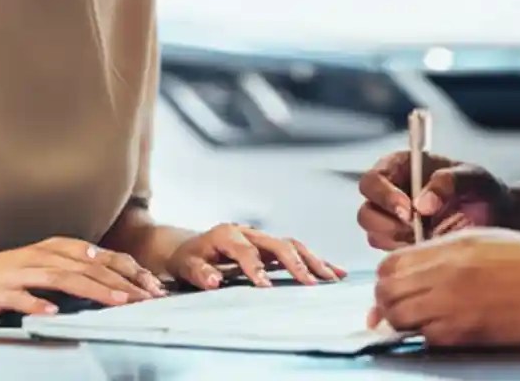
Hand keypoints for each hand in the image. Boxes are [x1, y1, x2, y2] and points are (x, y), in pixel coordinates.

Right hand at [0, 236, 167, 318]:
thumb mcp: (37, 267)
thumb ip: (69, 270)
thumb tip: (106, 279)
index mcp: (53, 249)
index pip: (99, 257)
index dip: (127, 269)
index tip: (151, 286)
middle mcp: (40, 256)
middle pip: (88, 267)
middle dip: (121, 282)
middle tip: (146, 298)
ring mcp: (19, 272)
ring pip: (62, 279)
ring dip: (93, 290)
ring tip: (116, 301)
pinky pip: (21, 297)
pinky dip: (38, 305)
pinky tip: (53, 313)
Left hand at [167, 223, 347, 288]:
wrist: (188, 247)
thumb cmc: (188, 258)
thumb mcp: (185, 265)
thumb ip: (200, 272)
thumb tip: (214, 281)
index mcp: (227, 235)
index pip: (246, 251)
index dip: (255, 269)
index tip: (265, 288)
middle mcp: (248, 232)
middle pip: (278, 244)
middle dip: (297, 263)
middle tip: (312, 284)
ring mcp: (262, 238)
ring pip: (293, 245)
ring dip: (313, 261)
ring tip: (332, 278)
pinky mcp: (270, 246)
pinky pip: (296, 250)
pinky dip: (314, 261)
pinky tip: (334, 272)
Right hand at [357, 151, 514, 250]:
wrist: (496, 218)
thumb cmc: (481, 190)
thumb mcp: (472, 177)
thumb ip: (448, 181)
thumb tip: (422, 204)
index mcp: (400, 167)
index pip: (372, 180)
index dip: (383, 195)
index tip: (409, 210)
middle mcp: (389, 193)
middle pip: (366, 212)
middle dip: (390, 224)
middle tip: (420, 229)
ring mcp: (392, 221)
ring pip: (374, 234)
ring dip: (399, 240)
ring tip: (429, 235)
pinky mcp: (400, 243)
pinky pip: (389, 252)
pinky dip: (406, 253)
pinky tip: (429, 246)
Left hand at [369, 228, 519, 346]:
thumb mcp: (484, 242)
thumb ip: (444, 255)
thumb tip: (411, 277)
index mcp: (449, 246)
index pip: (389, 264)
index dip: (387, 281)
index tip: (395, 292)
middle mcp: (445, 270)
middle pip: (387, 292)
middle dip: (388, 305)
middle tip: (405, 314)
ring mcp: (454, 301)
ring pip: (400, 318)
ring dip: (406, 325)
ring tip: (430, 324)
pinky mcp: (467, 331)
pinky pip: (429, 339)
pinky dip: (432, 339)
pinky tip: (453, 333)